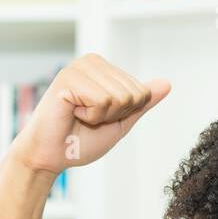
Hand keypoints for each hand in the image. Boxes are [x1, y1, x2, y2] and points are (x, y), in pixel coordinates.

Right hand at [7, 53, 169, 176]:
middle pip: (133, 93)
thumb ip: (142, 103)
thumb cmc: (80, 141)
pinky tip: (72, 113)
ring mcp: (80, 67)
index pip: (141, 91)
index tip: (100, 118)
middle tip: (88, 119)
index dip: (125, 114)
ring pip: (119, 97)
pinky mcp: (69, 78)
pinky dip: (90, 116)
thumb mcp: (120, 122)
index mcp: (105, 69)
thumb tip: (167, 84)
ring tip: (79, 116)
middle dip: (114, 115)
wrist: (50, 156)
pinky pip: (102, 100)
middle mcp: (93, 62)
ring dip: (101, 116)